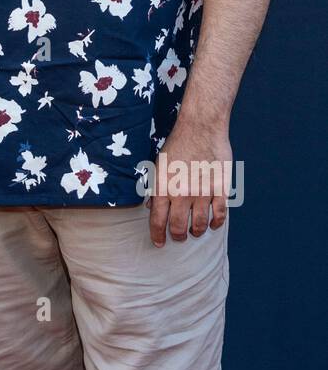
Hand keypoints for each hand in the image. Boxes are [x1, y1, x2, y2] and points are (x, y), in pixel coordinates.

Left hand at [148, 118, 231, 246]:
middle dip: (177, 236)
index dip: (158, 235)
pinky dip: (216, 223)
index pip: (158, 220)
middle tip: (179, 237)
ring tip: (195, 231)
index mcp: (163, 187)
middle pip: (178, 227)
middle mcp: (181, 193)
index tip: (159, 243)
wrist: (201, 127)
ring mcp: (202, 192)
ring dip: (197, 231)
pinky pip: (220, 214)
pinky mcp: (220, 188)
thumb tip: (150, 206)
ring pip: (200, 224)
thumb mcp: (159, 165)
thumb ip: (155, 187)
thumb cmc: (178, 144)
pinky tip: (213, 223)